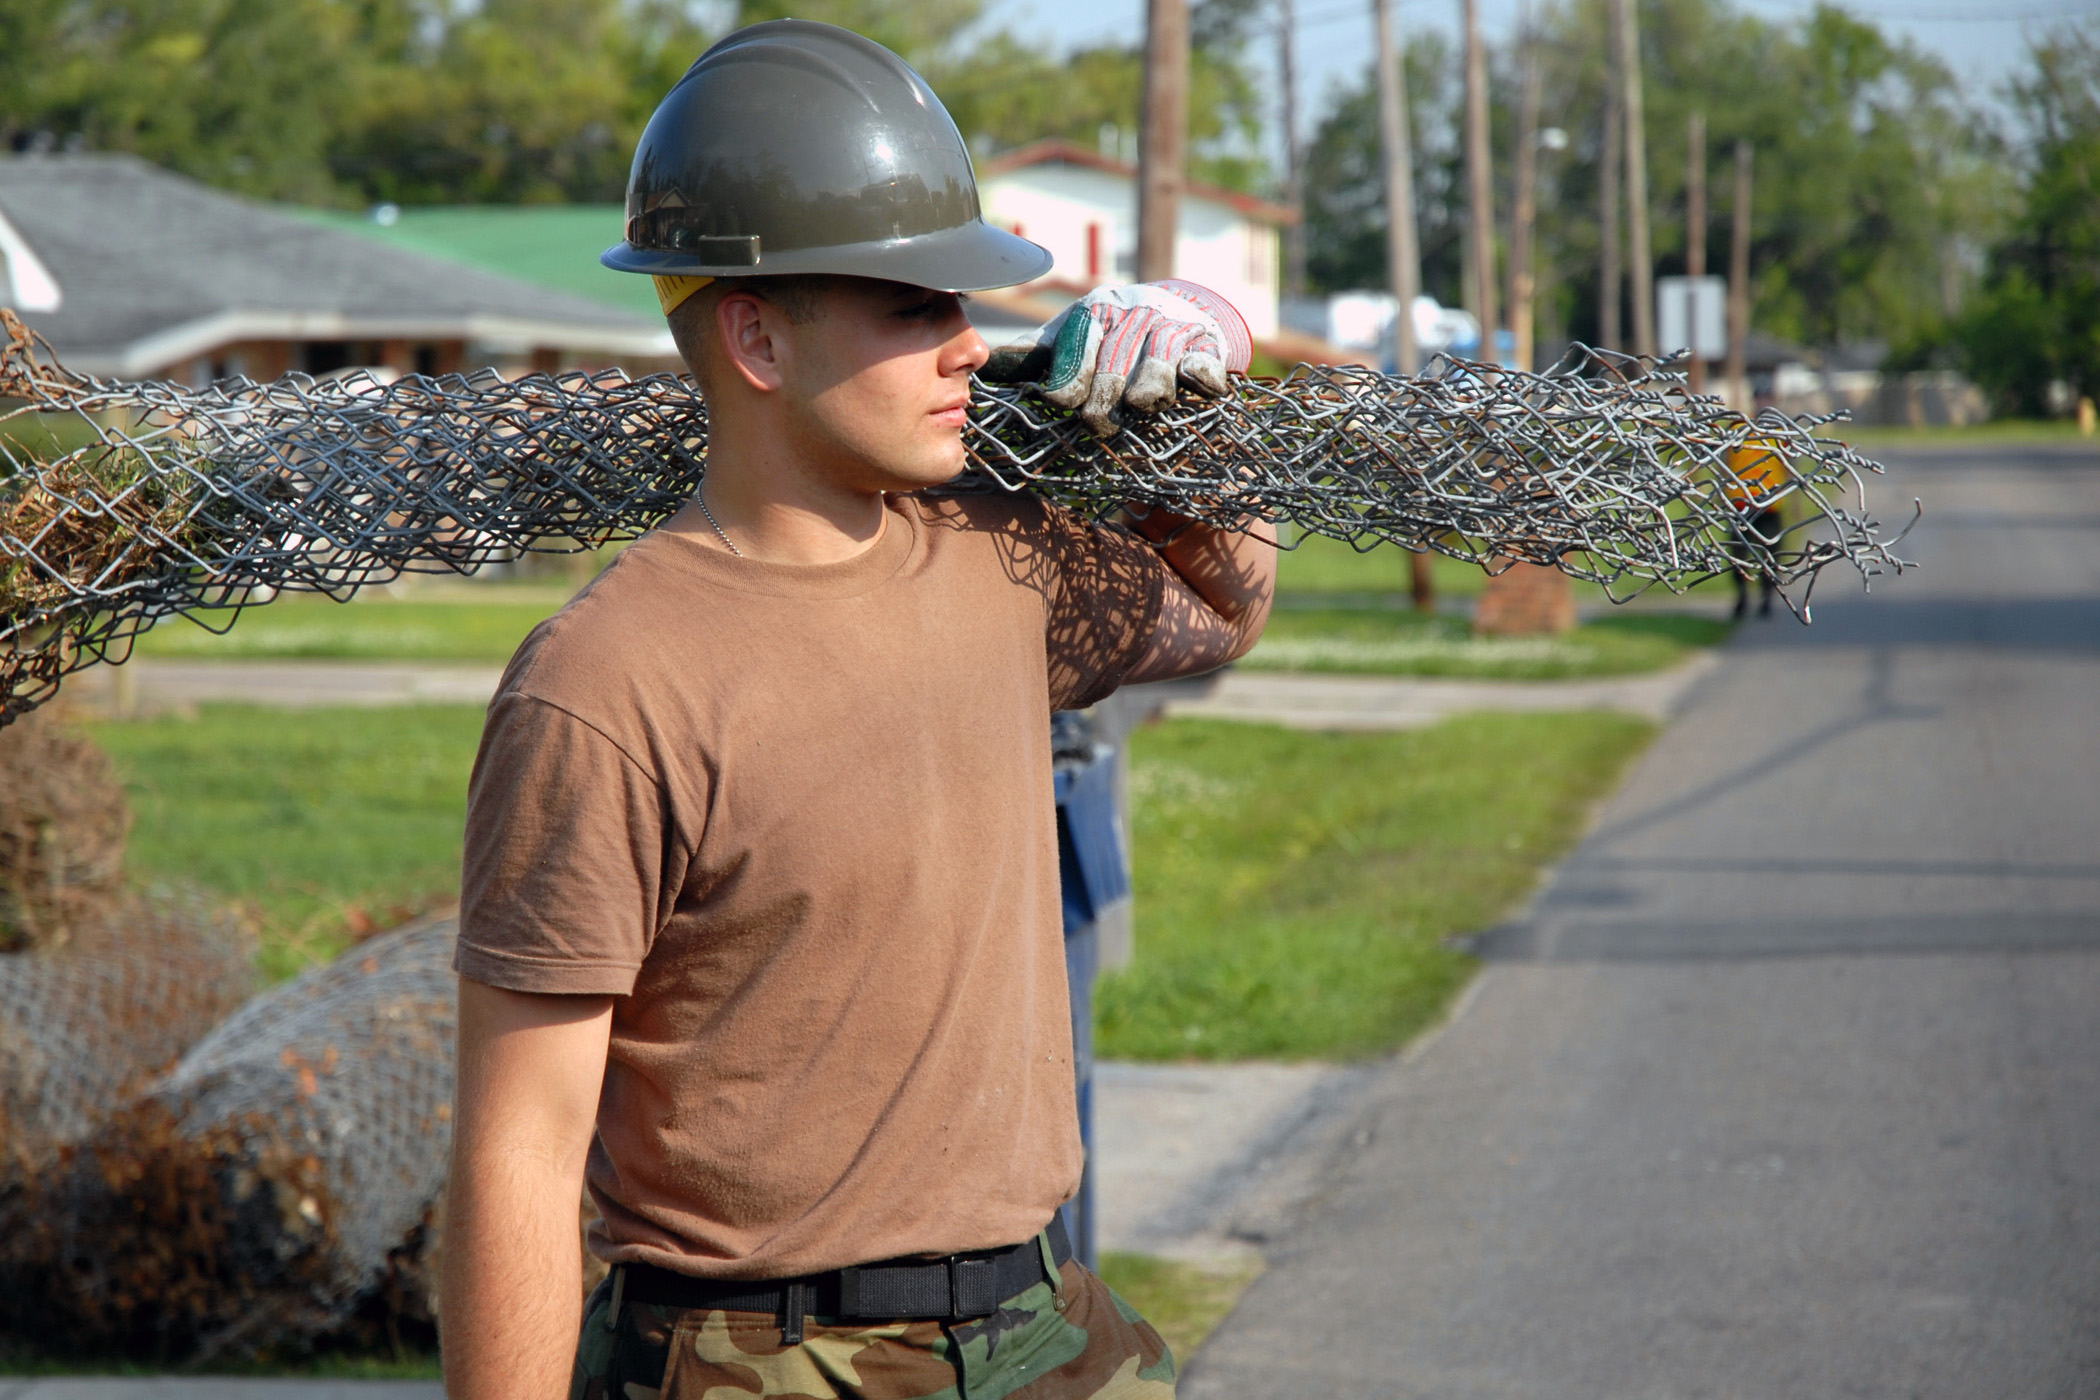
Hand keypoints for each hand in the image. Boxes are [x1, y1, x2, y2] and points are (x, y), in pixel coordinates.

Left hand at [981, 280, 1252, 435]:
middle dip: (1104, 397)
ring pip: (1158, 365)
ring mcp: (1171, 328)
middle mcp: (1132, 315)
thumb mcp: (1071, 336)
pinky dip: (1200, 378)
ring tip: (1140, 405)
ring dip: (1149, 389)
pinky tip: (1197, 389)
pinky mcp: (1205, 343)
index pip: (1079, 349)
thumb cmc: (1110, 334)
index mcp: (1094, 314)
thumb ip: (1034, 354)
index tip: (1061, 402)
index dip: (1070, 378)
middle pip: (1115, 364)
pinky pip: (1203, 364)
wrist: (1175, 307)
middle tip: (1096, 422)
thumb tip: (985, 370)